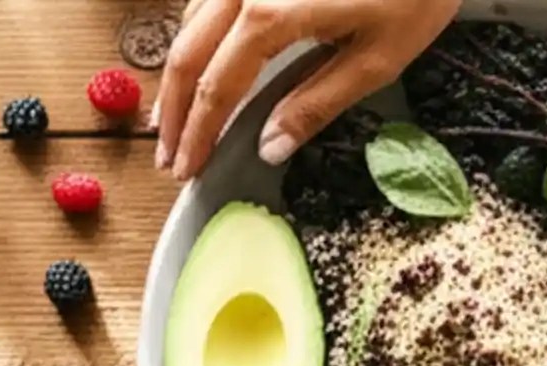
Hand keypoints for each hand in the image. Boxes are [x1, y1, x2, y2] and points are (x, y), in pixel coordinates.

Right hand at [154, 0, 458, 179]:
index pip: (217, 89)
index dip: (198, 134)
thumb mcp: (377, 58)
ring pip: (189, 22)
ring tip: (176, 118)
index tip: (188, 169)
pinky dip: (195, 36)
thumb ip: (316, 104)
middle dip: (174, 111)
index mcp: (269, 16)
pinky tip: (201, 61)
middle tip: (170, 157)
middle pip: (187, 55)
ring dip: (178, 74)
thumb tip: (271, 147)